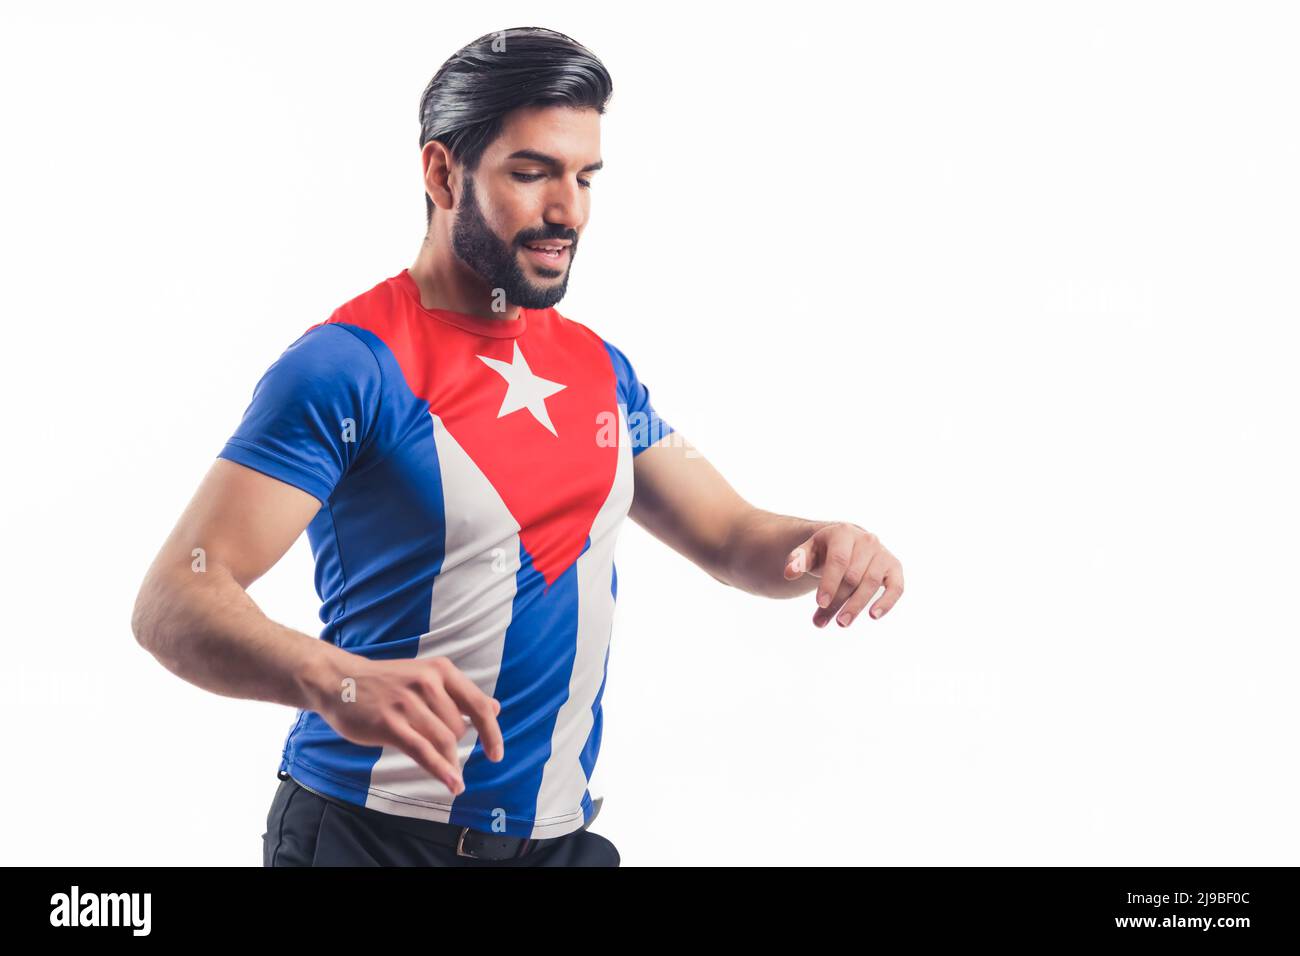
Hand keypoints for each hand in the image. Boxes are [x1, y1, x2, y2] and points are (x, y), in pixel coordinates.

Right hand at [308, 653, 503, 795]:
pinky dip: (442, 771)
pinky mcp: (389, 724)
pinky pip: (424, 752)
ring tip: (450, 773)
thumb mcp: (426, 677)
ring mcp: (407, 703)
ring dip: (450, 762)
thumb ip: (459, 694)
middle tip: (437, 746)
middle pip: (459, 728)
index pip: (478, 704)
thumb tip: (496, 708)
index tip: (497, 754)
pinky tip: (454, 784)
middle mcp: (426, 683)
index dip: (492, 732)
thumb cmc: (387, 683)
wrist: (338, 680)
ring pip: (444, 741)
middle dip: (454, 744)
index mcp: (440, 670)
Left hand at [784, 523, 903, 627]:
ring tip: (841, 623)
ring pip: (871, 583)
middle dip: (837, 601)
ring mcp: (882, 554)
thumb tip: (789, 573)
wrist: (848, 543)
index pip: (838, 560)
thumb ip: (797, 560)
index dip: (830, 583)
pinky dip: (887, 602)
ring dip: (856, 606)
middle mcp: (867, 540)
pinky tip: (873, 616)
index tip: (820, 603)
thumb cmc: (825, 551)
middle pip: (853, 576)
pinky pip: (896, 587)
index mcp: (843, 532)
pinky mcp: (894, 568)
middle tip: (820, 621)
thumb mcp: (808, 551)